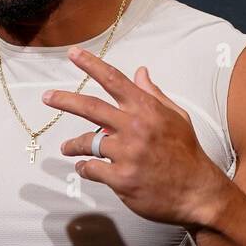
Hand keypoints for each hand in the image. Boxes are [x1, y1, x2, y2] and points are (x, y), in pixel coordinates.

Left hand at [43, 45, 233, 229]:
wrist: (198, 192)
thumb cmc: (187, 153)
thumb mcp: (177, 117)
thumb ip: (154, 94)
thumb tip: (140, 72)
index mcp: (147, 110)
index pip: (114, 80)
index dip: (91, 65)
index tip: (73, 54)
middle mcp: (135, 128)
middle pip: (91, 107)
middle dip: (65, 100)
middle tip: (48, 97)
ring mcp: (127, 154)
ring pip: (87, 142)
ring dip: (73, 145)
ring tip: (66, 148)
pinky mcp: (121, 178)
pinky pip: (92, 169)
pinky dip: (85, 168)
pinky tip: (85, 168)